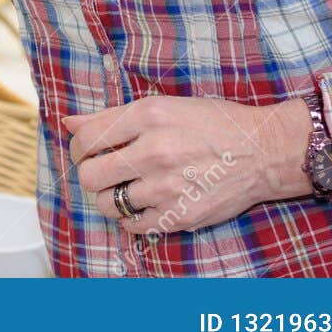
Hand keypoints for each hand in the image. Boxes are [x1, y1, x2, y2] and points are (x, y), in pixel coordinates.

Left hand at [63, 94, 313, 234]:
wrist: (263, 150)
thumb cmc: (212, 124)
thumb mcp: (162, 106)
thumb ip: (112, 116)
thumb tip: (68, 123)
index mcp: (149, 116)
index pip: (86, 139)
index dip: (78, 147)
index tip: (87, 150)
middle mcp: (155, 151)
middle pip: (89, 175)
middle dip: (90, 174)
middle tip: (103, 171)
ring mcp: (167, 187)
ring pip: (107, 203)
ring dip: (109, 198)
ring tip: (124, 188)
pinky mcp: (180, 215)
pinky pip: (132, 225)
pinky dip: (130, 218)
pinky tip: (143, 204)